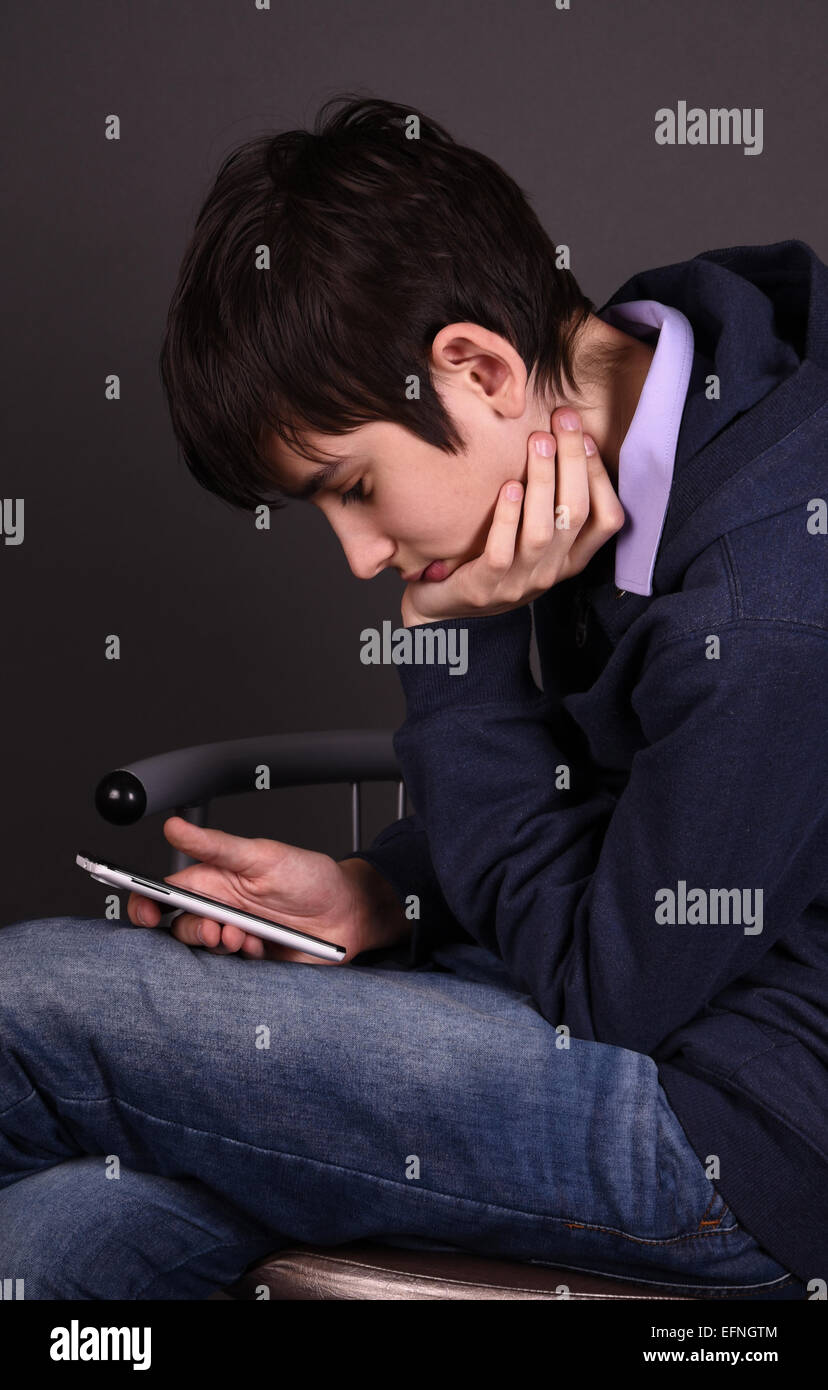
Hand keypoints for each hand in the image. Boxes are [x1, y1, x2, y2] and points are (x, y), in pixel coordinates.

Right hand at [126, 817, 409, 963]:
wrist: (349, 913)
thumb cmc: (309, 877)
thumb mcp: (262, 855)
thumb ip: (216, 846)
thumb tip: (175, 827)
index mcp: (215, 879)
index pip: (168, 892)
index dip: (147, 902)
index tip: (143, 911)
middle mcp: (221, 908)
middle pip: (180, 925)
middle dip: (190, 930)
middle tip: (215, 927)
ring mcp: (236, 936)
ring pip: (204, 949)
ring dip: (217, 943)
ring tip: (242, 935)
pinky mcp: (253, 960)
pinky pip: (232, 968)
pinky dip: (243, 957)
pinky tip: (262, 946)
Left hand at [401, 408, 624, 626]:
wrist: (443, 606)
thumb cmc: (490, 558)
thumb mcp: (530, 534)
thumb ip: (549, 500)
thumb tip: (561, 436)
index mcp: (571, 558)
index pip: (607, 519)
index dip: (600, 476)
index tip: (585, 434)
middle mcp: (551, 572)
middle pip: (575, 514)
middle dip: (573, 461)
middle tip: (562, 420)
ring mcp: (519, 583)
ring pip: (542, 532)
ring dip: (543, 481)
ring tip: (538, 442)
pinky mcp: (485, 588)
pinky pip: (502, 552)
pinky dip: (508, 518)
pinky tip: (509, 487)